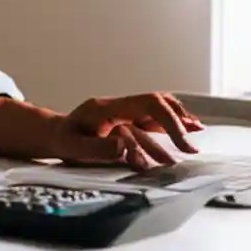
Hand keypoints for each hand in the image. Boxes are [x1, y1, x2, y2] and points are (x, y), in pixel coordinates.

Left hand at [48, 93, 204, 170]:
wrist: (53, 133)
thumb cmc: (62, 140)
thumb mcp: (71, 147)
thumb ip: (96, 148)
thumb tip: (124, 148)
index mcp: (108, 108)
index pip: (148, 105)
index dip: (169, 122)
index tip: (182, 143)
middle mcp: (118, 106)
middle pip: (155, 102)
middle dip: (178, 119)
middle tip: (194, 140)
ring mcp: (122, 112)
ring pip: (156, 108)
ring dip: (176, 118)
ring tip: (197, 130)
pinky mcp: (124, 120)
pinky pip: (151, 118)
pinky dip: (168, 124)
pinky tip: (182, 132)